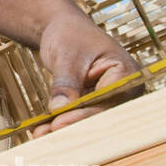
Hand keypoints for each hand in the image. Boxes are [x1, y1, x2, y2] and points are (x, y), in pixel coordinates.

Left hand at [31, 14, 143, 138]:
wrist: (63, 29)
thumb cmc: (70, 34)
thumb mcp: (66, 56)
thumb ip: (65, 83)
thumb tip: (60, 109)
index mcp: (127, 74)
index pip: (107, 102)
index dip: (83, 115)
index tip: (59, 124)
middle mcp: (124, 91)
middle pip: (100, 116)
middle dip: (72, 126)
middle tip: (45, 135)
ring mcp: (111, 100)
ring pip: (88, 121)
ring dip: (64, 129)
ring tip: (38, 135)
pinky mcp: (96, 106)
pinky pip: (80, 118)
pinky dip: (62, 123)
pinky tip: (41, 130)